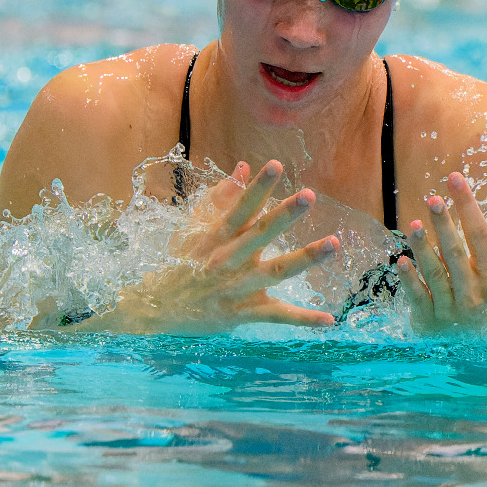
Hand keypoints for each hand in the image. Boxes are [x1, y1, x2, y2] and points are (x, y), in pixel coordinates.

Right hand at [83, 160, 340, 334]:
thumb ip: (221, 197)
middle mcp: (228, 260)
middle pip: (259, 234)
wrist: (153, 309)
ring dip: (305, 258)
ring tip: (333, 244)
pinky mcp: (242, 313)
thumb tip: (243, 166)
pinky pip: (276, 316)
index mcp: (216, 237)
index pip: (240, 207)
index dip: (257, 187)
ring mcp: (237, 288)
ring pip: (276, 271)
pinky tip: (329, 320)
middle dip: (284, 215)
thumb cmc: (179, 263)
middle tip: (308, 196)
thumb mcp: (194, 229)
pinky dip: (302, 319)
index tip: (276, 165)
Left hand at [397, 172, 486, 333]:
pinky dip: (409, 280)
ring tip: (414, 223)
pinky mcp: (430, 321)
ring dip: (423, 248)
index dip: (469, 207)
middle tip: (433, 198)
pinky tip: (401, 260)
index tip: (456, 179)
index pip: (481, 238)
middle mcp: (475, 297)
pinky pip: (418, 297)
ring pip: (435, 275)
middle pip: (456, 255)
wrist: (479, 342)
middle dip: (444, 225)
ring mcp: (451, 311)